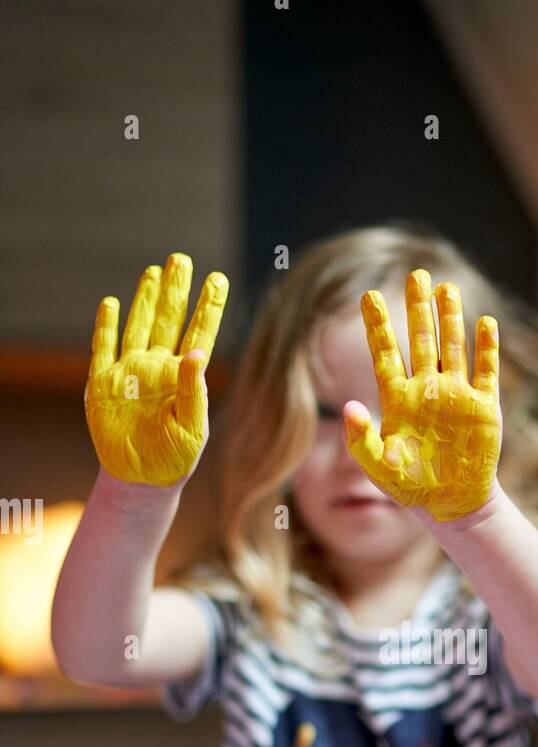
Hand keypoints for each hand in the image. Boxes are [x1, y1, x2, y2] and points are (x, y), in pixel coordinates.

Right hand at [84, 252, 228, 486]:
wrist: (142, 481)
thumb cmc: (175, 459)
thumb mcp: (193, 427)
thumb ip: (195, 391)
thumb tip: (195, 353)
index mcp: (185, 378)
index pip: (200, 334)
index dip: (209, 308)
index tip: (219, 280)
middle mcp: (159, 367)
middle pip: (169, 320)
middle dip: (176, 290)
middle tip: (182, 259)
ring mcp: (131, 372)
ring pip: (138, 326)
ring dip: (145, 299)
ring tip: (155, 270)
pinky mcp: (104, 383)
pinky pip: (103, 348)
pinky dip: (106, 326)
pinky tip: (111, 303)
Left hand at [343, 269, 500, 521]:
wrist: (451, 506)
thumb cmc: (412, 489)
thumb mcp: (379, 467)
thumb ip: (361, 440)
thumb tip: (348, 407)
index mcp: (399, 401)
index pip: (385, 355)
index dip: (378, 326)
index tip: (369, 296)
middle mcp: (427, 391)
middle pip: (421, 340)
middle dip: (418, 308)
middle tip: (416, 274)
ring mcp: (457, 397)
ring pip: (453, 348)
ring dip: (450, 319)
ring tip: (445, 288)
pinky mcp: (483, 408)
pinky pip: (486, 372)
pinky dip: (486, 348)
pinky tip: (484, 323)